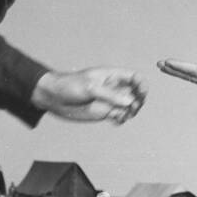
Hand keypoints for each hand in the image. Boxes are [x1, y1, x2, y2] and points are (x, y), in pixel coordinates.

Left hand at [32, 68, 146, 122]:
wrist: (54, 97)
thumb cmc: (70, 85)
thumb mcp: (90, 87)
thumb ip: (110, 95)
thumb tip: (130, 102)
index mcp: (112, 76)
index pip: (134, 78)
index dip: (142, 84)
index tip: (141, 93)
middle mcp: (114, 88)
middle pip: (136, 93)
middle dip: (139, 101)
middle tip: (132, 108)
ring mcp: (110, 101)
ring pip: (129, 107)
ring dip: (131, 112)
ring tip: (121, 116)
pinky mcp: (104, 112)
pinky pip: (120, 116)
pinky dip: (122, 119)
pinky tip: (114, 120)